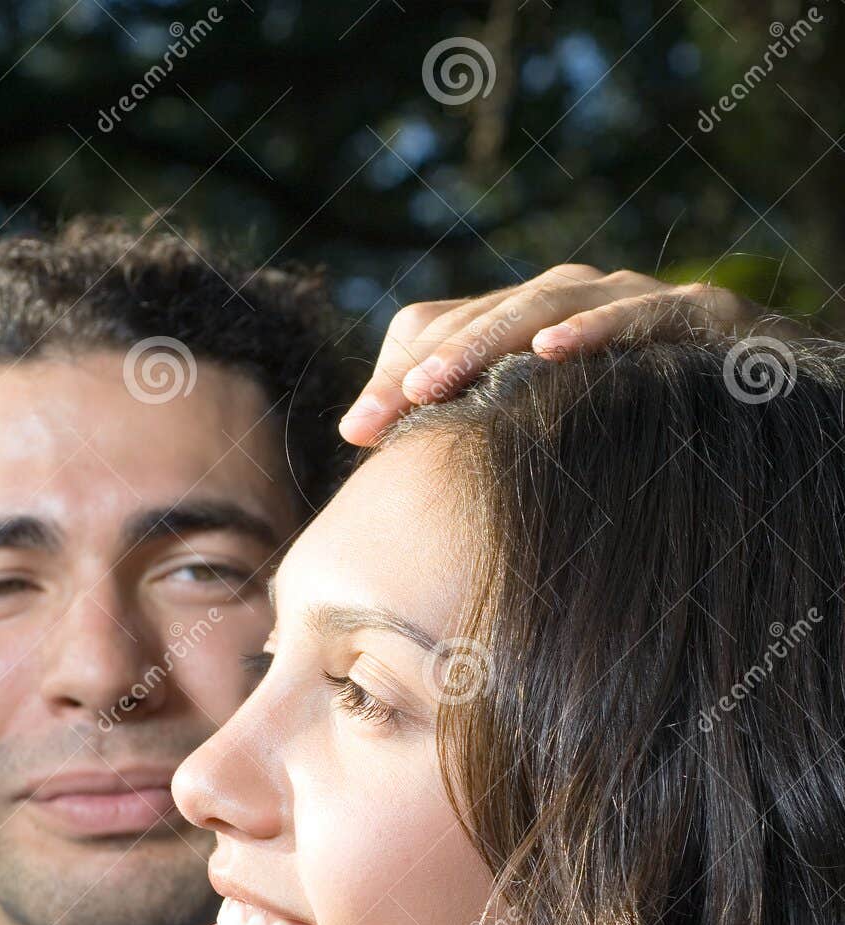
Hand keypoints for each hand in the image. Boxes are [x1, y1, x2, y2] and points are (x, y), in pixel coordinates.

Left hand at [339, 263, 796, 443]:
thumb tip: (353, 433)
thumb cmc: (640, 422)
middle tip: (378, 418)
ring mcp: (634, 299)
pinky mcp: (697, 313)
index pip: (444, 330)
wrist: (762, 404)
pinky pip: (640, 313)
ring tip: (434, 384)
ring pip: (548, 303)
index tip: (356, 434)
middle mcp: (573, 300)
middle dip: (426, 364)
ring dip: (487, 341)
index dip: (396, 374)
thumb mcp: (544, 433)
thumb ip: (462, 427)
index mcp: (528, 326)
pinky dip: (596, 327)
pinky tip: (551, 350)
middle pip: (484, 315)